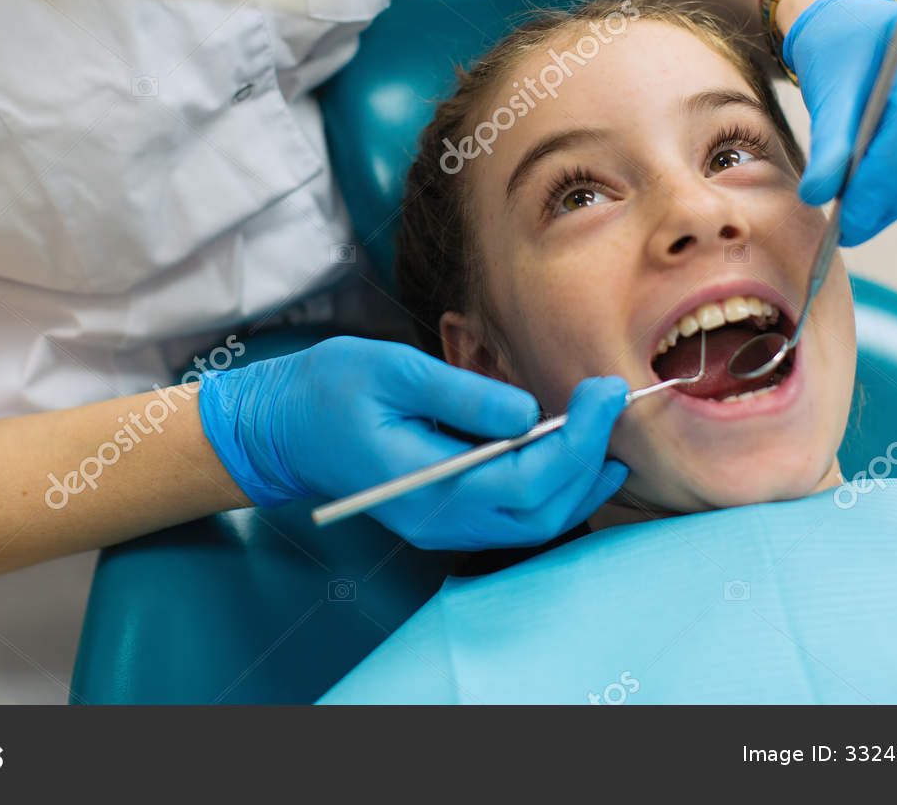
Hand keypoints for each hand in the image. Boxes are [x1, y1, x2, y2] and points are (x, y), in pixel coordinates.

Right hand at [196, 336, 629, 549]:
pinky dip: (553, 488)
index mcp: (425, 483)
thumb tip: (528, 411)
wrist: (281, 428)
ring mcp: (443, 526)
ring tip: (609, 431)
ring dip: (579, 481)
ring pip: (533, 523)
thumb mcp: (391, 369)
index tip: (604, 390)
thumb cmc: (329, 389)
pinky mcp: (446, 516)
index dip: (577, 439)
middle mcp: (440, 519)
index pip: (525, 478)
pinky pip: (514, 516)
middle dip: (589, 459)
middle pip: (540, 511)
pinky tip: (573, 452)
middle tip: (614, 401)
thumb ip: (461, 394)